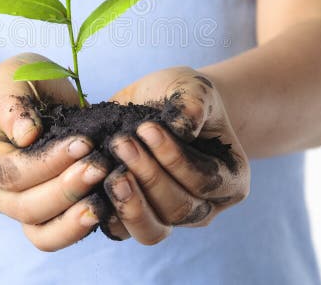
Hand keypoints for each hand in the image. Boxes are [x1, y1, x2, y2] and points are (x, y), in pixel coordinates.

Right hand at [0, 53, 110, 250]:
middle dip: (66, 190)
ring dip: (74, 221)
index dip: (48, 162)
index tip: (84, 143)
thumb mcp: (10, 76)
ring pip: (41, 234)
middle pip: (27, 208)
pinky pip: (58, 235)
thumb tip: (26, 135)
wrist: (26, 98)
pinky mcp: (44, 215)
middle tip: (100, 167)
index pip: (12, 172)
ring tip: (104, 200)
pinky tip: (107, 207)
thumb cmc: (16, 84)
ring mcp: (16, 207)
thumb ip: (13, 101)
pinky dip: (81, 228)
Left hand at [101, 66, 249, 243]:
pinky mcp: (137, 219)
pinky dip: (106, 214)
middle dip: (148, 176)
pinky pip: (122, 232)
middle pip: (179, 208)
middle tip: (121, 142)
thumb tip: (181, 128)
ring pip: (152, 230)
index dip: (174, 158)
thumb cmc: (183, 96)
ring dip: (128, 201)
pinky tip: (91, 190)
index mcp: (229, 180)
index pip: (204, 180)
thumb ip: (192, 103)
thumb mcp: (193, 88)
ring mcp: (169, 218)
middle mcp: (204, 207)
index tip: (147, 128)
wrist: (159, 104)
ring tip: (107, 170)